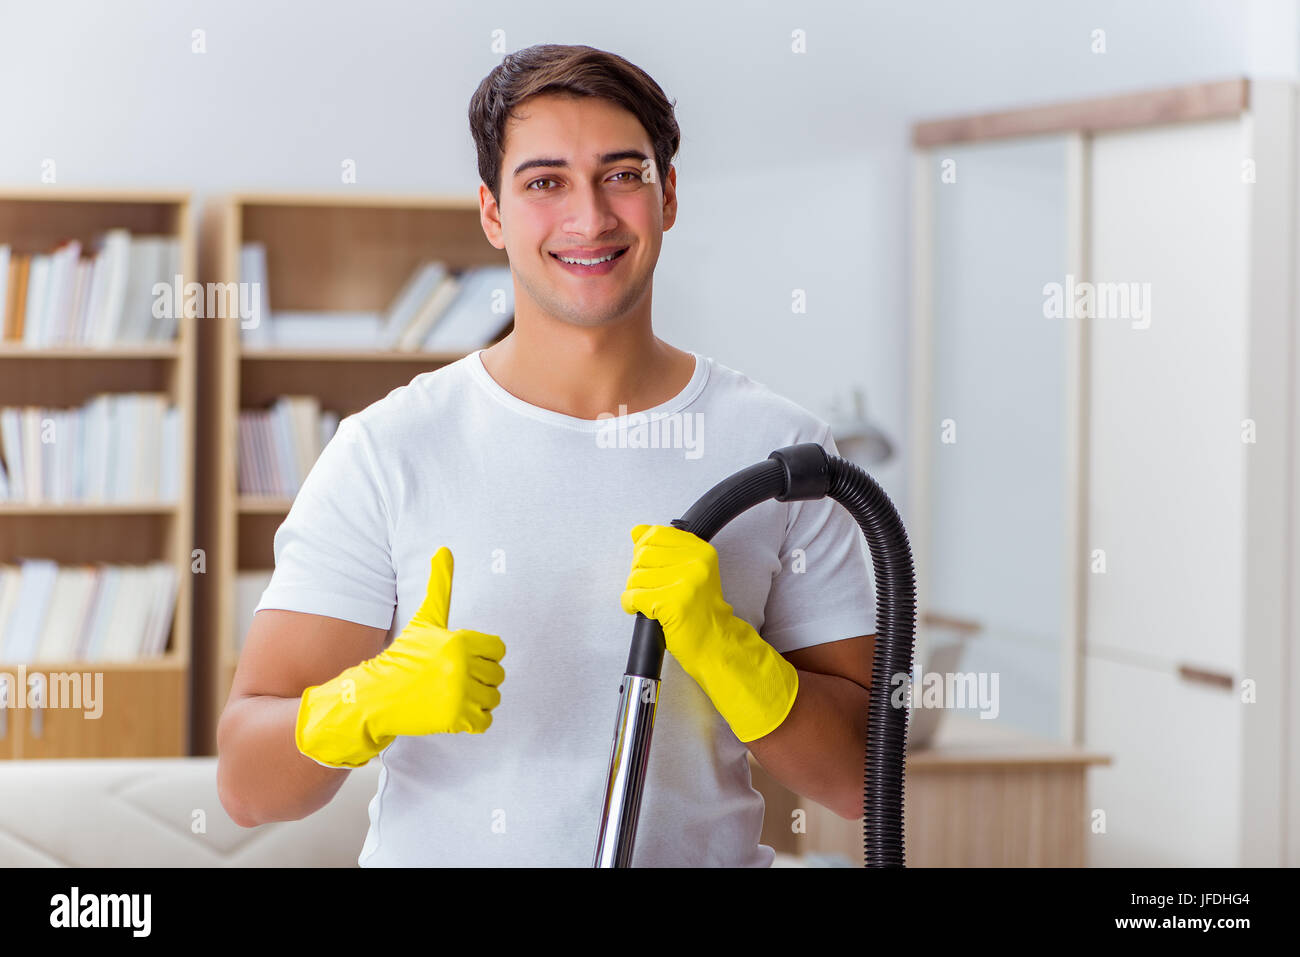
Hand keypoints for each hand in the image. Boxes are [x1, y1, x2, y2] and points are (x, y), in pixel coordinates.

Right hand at [296, 547, 505, 767]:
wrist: (377, 695)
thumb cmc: (404, 657)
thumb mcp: (424, 621)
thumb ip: (440, 587)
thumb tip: (444, 550)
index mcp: (459, 640)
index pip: (498, 649)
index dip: (482, 655)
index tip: (461, 658)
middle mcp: (461, 666)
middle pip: (498, 675)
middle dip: (479, 679)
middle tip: (452, 679)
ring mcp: (459, 694)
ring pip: (493, 699)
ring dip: (476, 701)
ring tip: (451, 695)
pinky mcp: (455, 719)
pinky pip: (485, 722)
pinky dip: (472, 721)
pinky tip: (453, 712)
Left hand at [620, 524, 797, 741]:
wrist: (716, 643)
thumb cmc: (701, 611)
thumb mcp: (689, 572)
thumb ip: (663, 549)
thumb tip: (636, 531)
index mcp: (701, 551)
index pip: (656, 534)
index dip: (642, 549)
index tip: (647, 564)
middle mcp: (696, 562)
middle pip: (642, 555)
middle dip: (638, 574)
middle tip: (649, 588)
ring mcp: (685, 583)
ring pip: (635, 577)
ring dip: (634, 592)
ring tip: (648, 602)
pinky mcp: (673, 603)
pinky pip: (634, 597)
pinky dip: (631, 605)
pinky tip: (642, 611)